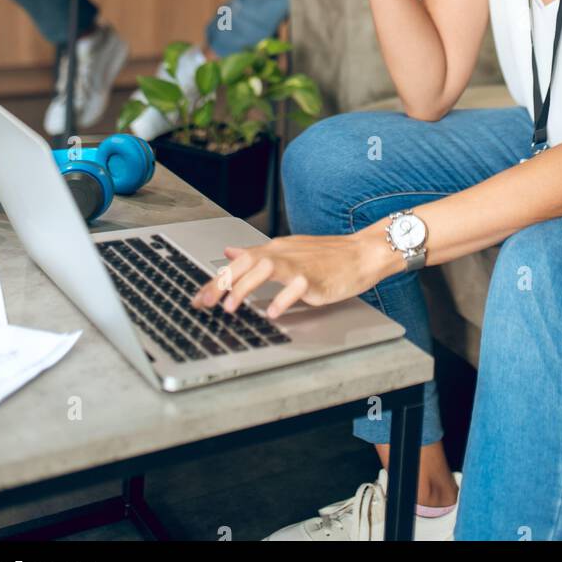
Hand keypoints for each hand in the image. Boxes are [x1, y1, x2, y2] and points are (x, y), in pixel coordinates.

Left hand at [190, 232, 389, 320]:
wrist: (363, 252)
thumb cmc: (329, 257)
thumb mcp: (289, 251)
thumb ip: (258, 253)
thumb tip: (231, 252)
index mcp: (276, 248)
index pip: (239, 260)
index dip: (217, 279)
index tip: (199, 298)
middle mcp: (284, 253)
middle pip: (247, 262)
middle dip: (222, 283)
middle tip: (205, 304)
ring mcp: (300, 264)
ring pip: (266, 267)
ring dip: (245, 287)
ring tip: (231, 307)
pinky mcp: (316, 277)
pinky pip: (296, 286)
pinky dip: (283, 299)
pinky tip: (272, 312)